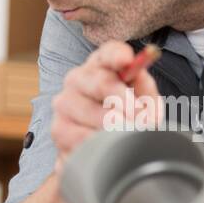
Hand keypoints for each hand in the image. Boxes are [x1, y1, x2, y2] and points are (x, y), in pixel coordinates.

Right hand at [50, 41, 161, 172]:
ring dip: (118, 128)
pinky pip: (83, 138)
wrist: (107, 149)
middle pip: (101, 83)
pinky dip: (102, 145)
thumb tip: (139, 73)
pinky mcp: (58, 130)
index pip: (108, 53)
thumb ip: (144, 86)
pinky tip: (109, 147)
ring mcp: (65, 103)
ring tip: (130, 136)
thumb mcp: (144, 101)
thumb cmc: (127, 117)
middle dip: (127, 102)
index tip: (127, 60)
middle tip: (142, 117)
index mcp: (101, 65)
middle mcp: (77, 79)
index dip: (117, 55)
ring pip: (94, 114)